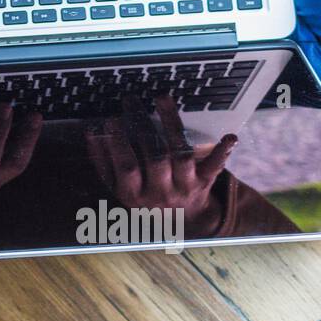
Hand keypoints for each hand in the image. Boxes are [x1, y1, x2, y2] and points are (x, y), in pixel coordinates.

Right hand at [85, 96, 236, 235]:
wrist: (182, 222)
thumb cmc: (144, 198)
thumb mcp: (118, 188)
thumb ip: (103, 162)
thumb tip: (91, 132)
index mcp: (135, 196)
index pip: (127, 168)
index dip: (118, 145)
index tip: (110, 120)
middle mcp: (161, 192)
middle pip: (154, 158)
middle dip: (141, 127)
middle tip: (130, 101)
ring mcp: (185, 187)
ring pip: (180, 154)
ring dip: (171, 124)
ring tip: (160, 98)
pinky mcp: (204, 182)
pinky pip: (215, 167)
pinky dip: (223, 152)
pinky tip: (229, 136)